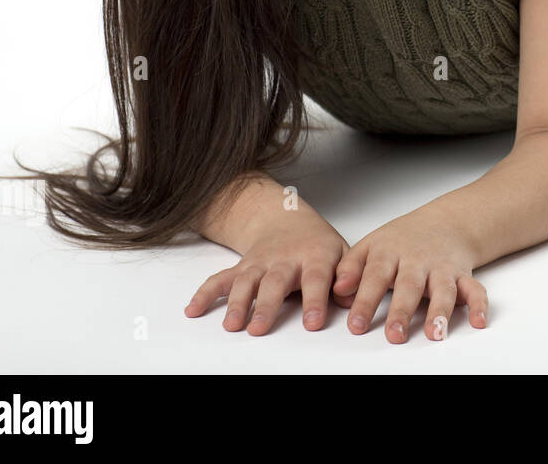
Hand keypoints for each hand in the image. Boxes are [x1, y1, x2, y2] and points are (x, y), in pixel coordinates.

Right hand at [184, 210, 349, 334]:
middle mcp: (285, 259)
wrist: (286, 219)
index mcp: (315, 256)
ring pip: (247, 281)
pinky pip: (220, 279)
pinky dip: (205, 294)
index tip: (312, 323)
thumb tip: (353, 301)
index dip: (315, 300)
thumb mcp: (342, 254)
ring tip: (232, 325)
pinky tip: (193, 310)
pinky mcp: (241, 267)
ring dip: (237, 303)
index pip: (316, 278)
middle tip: (259, 329)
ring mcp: (261, 262)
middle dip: (266, 306)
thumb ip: (349, 277)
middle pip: (275, 282)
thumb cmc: (318, 244)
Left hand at [332, 208, 487, 342]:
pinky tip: (479, 321)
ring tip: (435, 333)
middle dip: (402, 312)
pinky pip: (475, 288)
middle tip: (394, 335)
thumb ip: (351, 267)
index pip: (375, 277)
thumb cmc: (403, 240)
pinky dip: (479, 305)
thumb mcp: (371, 245)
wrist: (445, 222)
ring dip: (440, 311)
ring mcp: (441, 268)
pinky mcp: (462, 275)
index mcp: (390, 252)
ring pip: (443, 289)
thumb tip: (337, 290)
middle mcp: (417, 261)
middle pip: (409, 286)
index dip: (365, 301)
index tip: (356, 325)